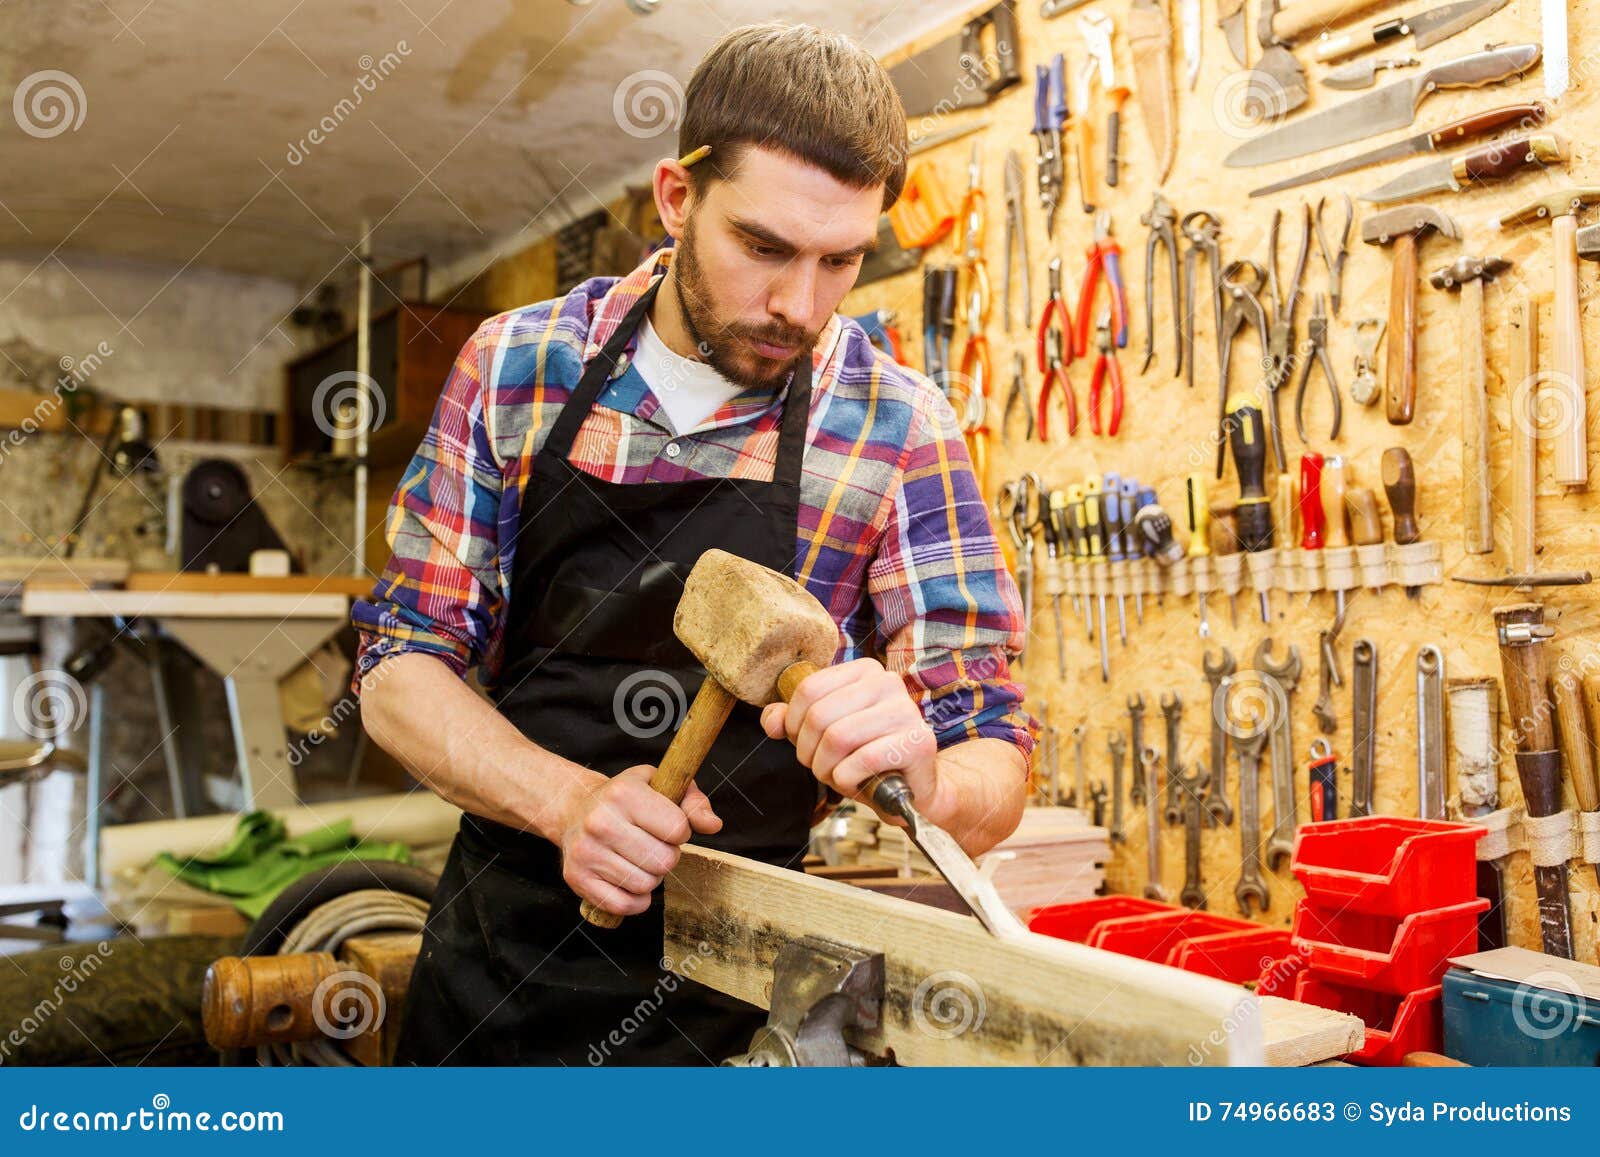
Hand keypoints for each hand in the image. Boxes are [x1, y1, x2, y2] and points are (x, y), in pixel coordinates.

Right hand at [556, 764, 721, 916]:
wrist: (575, 807)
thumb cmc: (627, 798)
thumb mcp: (661, 784)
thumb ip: (693, 802)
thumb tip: (714, 825)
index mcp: (624, 793)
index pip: (678, 828)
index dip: (680, 830)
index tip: (667, 825)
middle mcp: (601, 821)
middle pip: (663, 861)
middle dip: (667, 856)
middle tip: (654, 845)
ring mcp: (586, 851)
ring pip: (645, 885)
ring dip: (651, 877)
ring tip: (638, 859)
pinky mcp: (577, 877)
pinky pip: (623, 904)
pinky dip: (635, 900)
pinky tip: (630, 881)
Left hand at [758, 657, 939, 816]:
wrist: (914, 788)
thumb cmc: (867, 757)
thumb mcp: (825, 735)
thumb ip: (794, 722)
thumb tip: (772, 720)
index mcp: (864, 671)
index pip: (808, 689)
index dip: (794, 724)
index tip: (806, 744)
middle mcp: (888, 682)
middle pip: (819, 715)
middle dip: (809, 752)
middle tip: (821, 767)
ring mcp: (905, 711)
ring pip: (837, 739)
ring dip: (826, 769)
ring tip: (838, 776)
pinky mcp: (917, 742)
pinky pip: (861, 761)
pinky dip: (848, 780)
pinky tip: (858, 782)